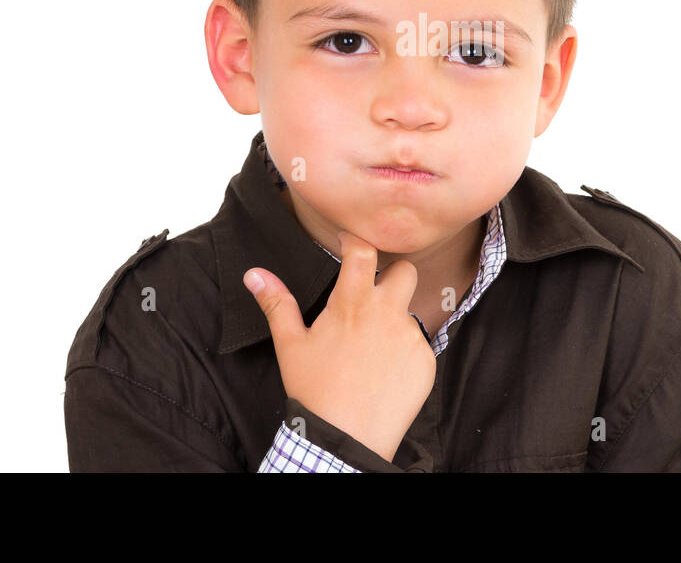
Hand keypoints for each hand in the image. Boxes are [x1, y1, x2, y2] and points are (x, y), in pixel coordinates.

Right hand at [243, 229, 435, 462]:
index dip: (358, 240)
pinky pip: (418, 346)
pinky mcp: (425, 362)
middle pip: (406, 271)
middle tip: (374, 295)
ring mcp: (410, 337)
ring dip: (394, 321)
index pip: (364, 251)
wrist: (345, 440)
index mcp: (353, 303)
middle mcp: (387, 314)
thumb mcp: (290, 345)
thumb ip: (276, 303)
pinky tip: (384, 373)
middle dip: (393, 275)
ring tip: (371, 350)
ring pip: (410, 313)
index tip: (350, 243)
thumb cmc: (314, 391)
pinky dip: (404, 353)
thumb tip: (254, 273)